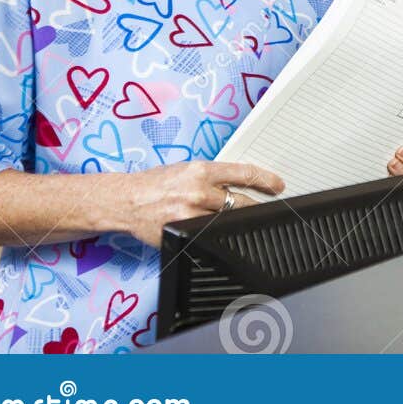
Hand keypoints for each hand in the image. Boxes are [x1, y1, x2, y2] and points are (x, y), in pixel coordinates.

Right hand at [111, 161, 284, 246]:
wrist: (124, 200)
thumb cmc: (154, 183)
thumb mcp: (185, 169)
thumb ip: (211, 176)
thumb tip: (238, 183)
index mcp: (200, 170)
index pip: (243, 173)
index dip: (265, 180)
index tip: (277, 185)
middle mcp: (197, 191)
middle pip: (240, 202)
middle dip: (256, 206)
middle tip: (266, 207)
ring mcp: (190, 214)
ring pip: (227, 220)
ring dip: (235, 221)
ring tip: (241, 220)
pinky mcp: (182, 231)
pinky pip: (208, 234)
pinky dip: (215, 233)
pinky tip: (218, 232)